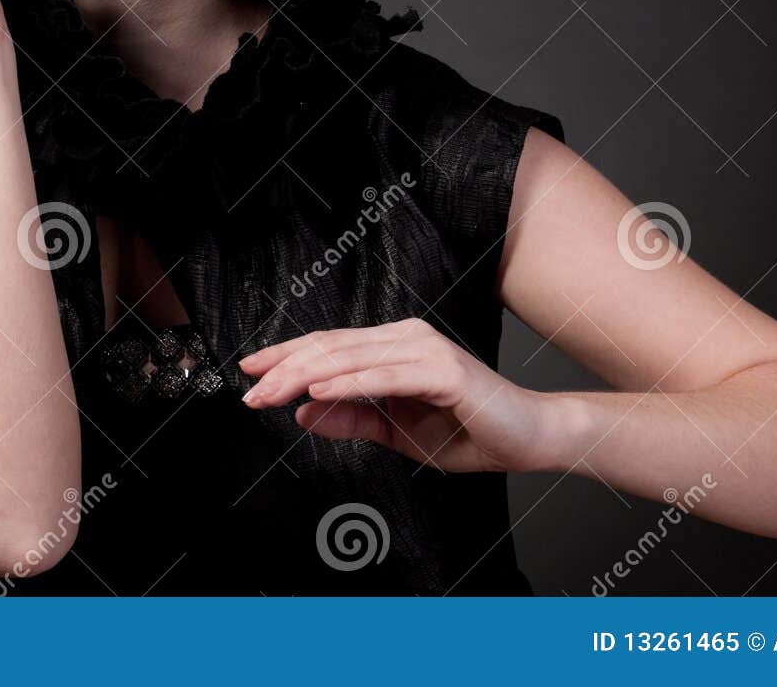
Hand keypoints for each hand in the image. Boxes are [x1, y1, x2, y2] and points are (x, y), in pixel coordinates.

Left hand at [237, 317, 559, 473]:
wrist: (528, 439)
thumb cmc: (468, 432)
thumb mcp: (395, 433)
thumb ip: (352, 419)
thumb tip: (302, 413)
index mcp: (393, 347)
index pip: (328, 347)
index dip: (286, 358)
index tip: (250, 374)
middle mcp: (405, 338)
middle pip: (331, 348)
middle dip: (284, 369)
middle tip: (248, 390)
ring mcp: (424, 350)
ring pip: (348, 358)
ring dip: (303, 376)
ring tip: (268, 393)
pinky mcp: (442, 371)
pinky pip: (383, 376)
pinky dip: (346, 383)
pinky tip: (317, 392)